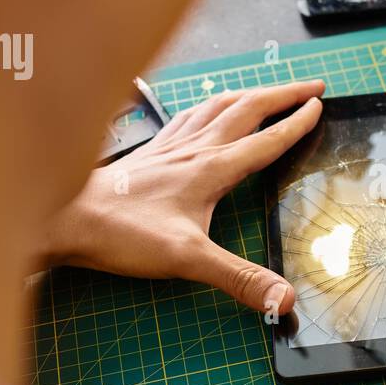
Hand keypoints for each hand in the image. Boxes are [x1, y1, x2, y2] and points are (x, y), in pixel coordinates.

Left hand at [41, 81, 324, 312]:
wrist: (66, 217)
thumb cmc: (123, 234)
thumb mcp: (188, 261)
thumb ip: (239, 278)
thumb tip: (283, 300)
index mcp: (211, 169)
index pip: (265, 140)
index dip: (295, 123)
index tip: (320, 105)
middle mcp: (194, 149)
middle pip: (247, 108)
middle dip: (283, 93)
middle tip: (311, 84)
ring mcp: (170, 146)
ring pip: (217, 106)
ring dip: (248, 93)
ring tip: (266, 90)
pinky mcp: (150, 151)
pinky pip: (187, 116)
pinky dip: (207, 105)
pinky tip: (204, 111)